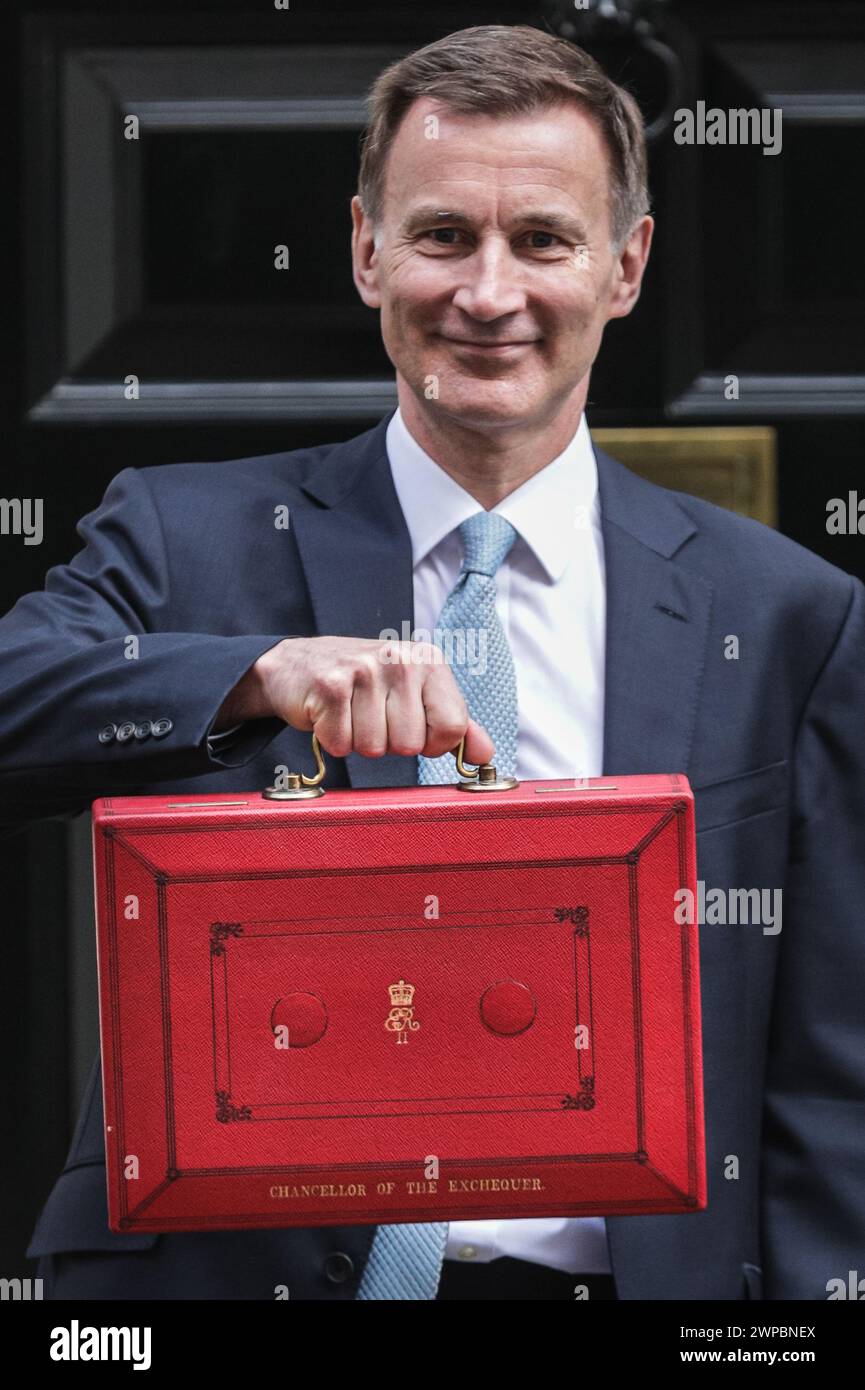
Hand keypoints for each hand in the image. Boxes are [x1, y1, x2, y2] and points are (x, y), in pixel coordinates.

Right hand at [214, 636, 494, 764]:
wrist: (299, 664)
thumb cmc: (365, 685)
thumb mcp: (415, 695)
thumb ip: (454, 723)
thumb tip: (485, 754)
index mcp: (429, 661)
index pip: (452, 727)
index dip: (432, 743)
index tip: (412, 728)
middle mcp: (400, 660)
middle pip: (411, 745)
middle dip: (389, 742)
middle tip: (372, 716)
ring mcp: (364, 671)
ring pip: (375, 748)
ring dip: (359, 741)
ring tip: (351, 714)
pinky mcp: (330, 686)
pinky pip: (341, 744)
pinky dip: (332, 740)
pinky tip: (330, 715)